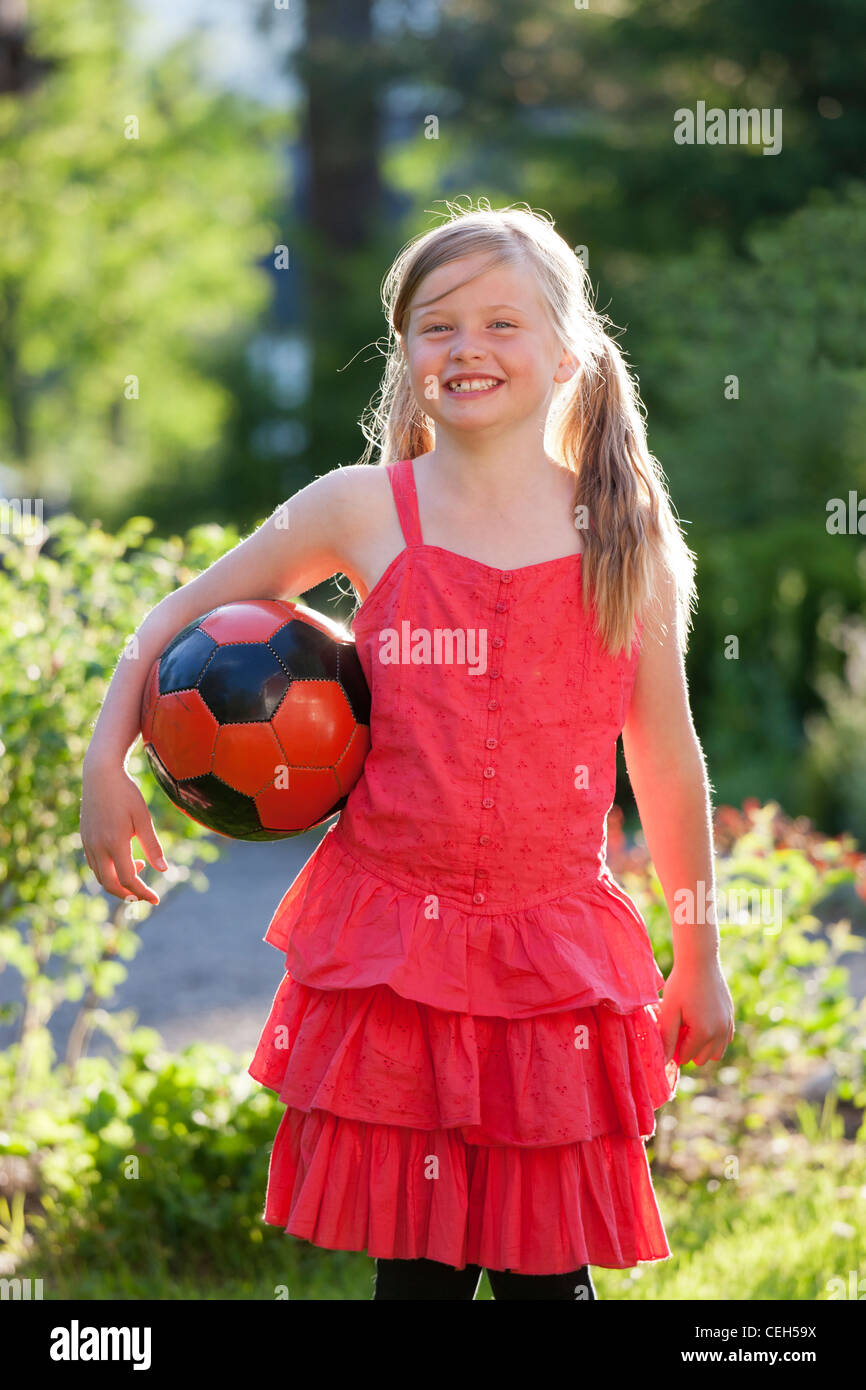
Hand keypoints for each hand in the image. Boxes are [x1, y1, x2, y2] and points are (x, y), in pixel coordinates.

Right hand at [80, 759, 166, 905]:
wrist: (100, 775)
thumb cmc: (126, 794)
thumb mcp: (143, 819)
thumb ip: (153, 846)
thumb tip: (164, 870)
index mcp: (114, 843)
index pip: (128, 879)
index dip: (143, 892)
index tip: (156, 899)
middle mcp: (98, 847)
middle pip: (110, 884)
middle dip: (128, 894)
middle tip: (145, 893)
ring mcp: (88, 844)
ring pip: (100, 876)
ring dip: (118, 881)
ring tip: (139, 868)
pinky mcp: (85, 839)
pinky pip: (94, 865)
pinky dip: (108, 871)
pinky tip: (123, 860)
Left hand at [658, 957, 733, 1066]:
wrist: (700, 961)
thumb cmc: (681, 984)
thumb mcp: (669, 1011)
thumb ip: (667, 1038)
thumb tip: (664, 1063)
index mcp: (703, 1034)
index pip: (685, 1057)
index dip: (673, 1046)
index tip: (669, 1029)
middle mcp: (720, 1033)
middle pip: (701, 1059)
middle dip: (688, 1048)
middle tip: (679, 1027)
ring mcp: (727, 1025)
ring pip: (715, 1053)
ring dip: (702, 1046)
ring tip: (690, 1025)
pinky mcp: (730, 1017)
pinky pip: (724, 1040)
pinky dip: (713, 1037)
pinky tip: (701, 1020)